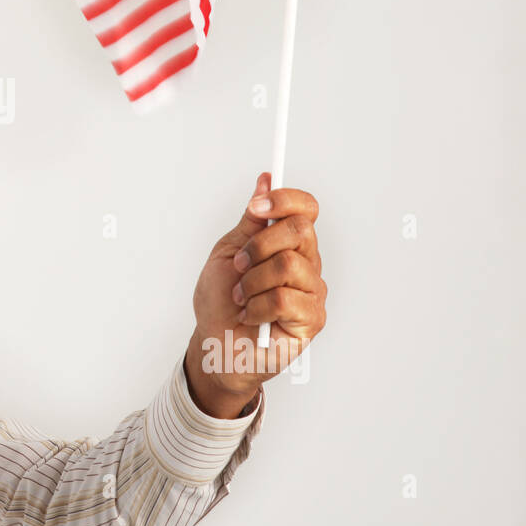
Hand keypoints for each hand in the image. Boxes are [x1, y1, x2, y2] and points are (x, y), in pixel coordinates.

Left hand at [184, 172, 326, 417]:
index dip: (284, 200)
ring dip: (252, 281)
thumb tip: (265, 181)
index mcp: (289, 243)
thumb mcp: (228, 252)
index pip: (306, 209)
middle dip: (259, 245)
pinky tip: (250, 315)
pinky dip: (256, 306)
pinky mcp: (311, 320)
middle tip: (239, 265)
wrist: (214, 343)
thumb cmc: (220, 301)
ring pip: (288, 265)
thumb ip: (251, 221)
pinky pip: (284, 299)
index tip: (256, 207)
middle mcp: (307, 263)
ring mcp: (312, 292)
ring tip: (242, 297)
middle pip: (300, 231)